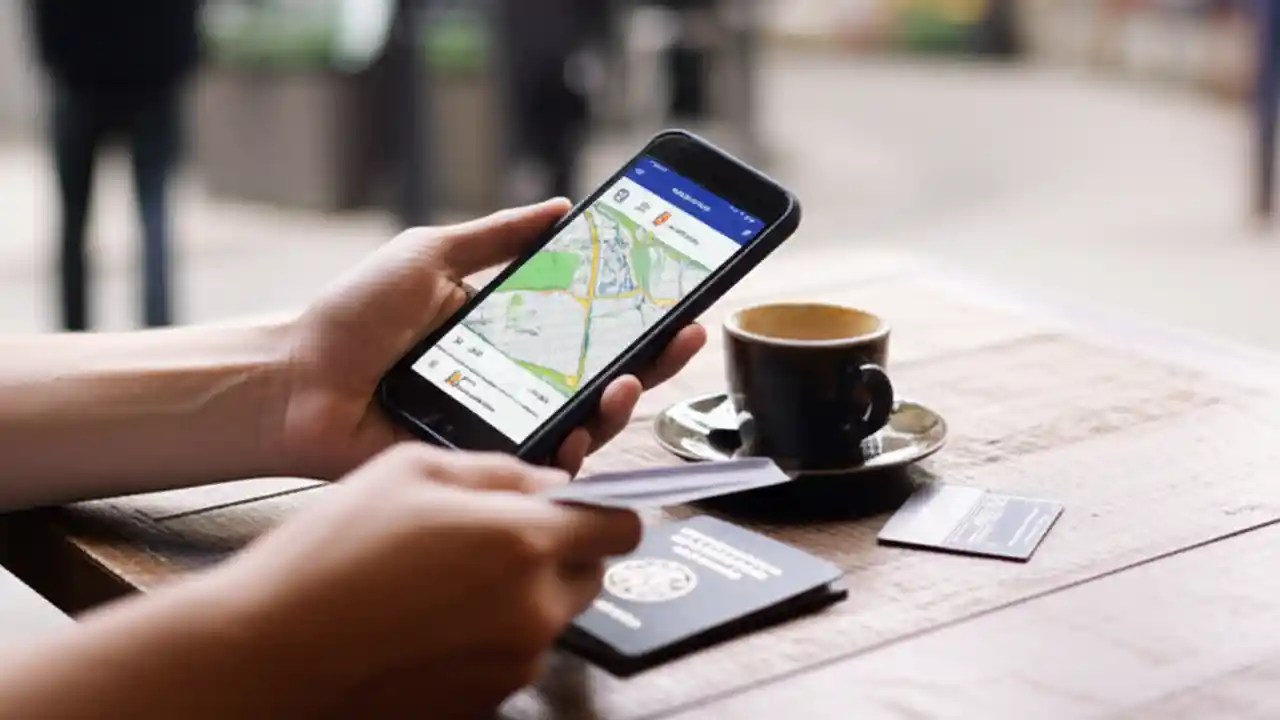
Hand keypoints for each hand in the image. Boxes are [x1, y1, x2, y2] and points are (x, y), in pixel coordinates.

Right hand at [211, 444, 641, 717]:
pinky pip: (512, 655)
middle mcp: (533, 611)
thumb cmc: (329, 555)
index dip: (602, 510)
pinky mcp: (485, 702)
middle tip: (493, 537)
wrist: (268, 654)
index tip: (576, 506)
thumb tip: (548, 482)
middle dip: (558, 550)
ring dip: (521, 594)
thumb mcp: (409, 470)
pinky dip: (489, 635)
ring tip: (442, 581)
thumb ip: (499, 470)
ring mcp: (512, 665)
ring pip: (550, 616)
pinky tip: (428, 620)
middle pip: (591, 573)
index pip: (620, 527)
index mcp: (524, 543)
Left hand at [279, 200, 706, 478]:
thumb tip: (561, 207)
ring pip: (582, 427)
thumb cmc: (352, 318)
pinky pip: (538, 470)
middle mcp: (517, 382)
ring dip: (616, 406)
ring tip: (623, 385)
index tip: (675, 296)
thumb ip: (496, 236)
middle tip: (679, 339)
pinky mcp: (481, 469)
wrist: (294, 381)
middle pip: (602, 377)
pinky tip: (578, 434)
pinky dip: (568, 456)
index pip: (590, 325)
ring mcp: (502, 428)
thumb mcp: (429, 256)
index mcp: (511, 333)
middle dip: (650, 361)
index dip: (637, 315)